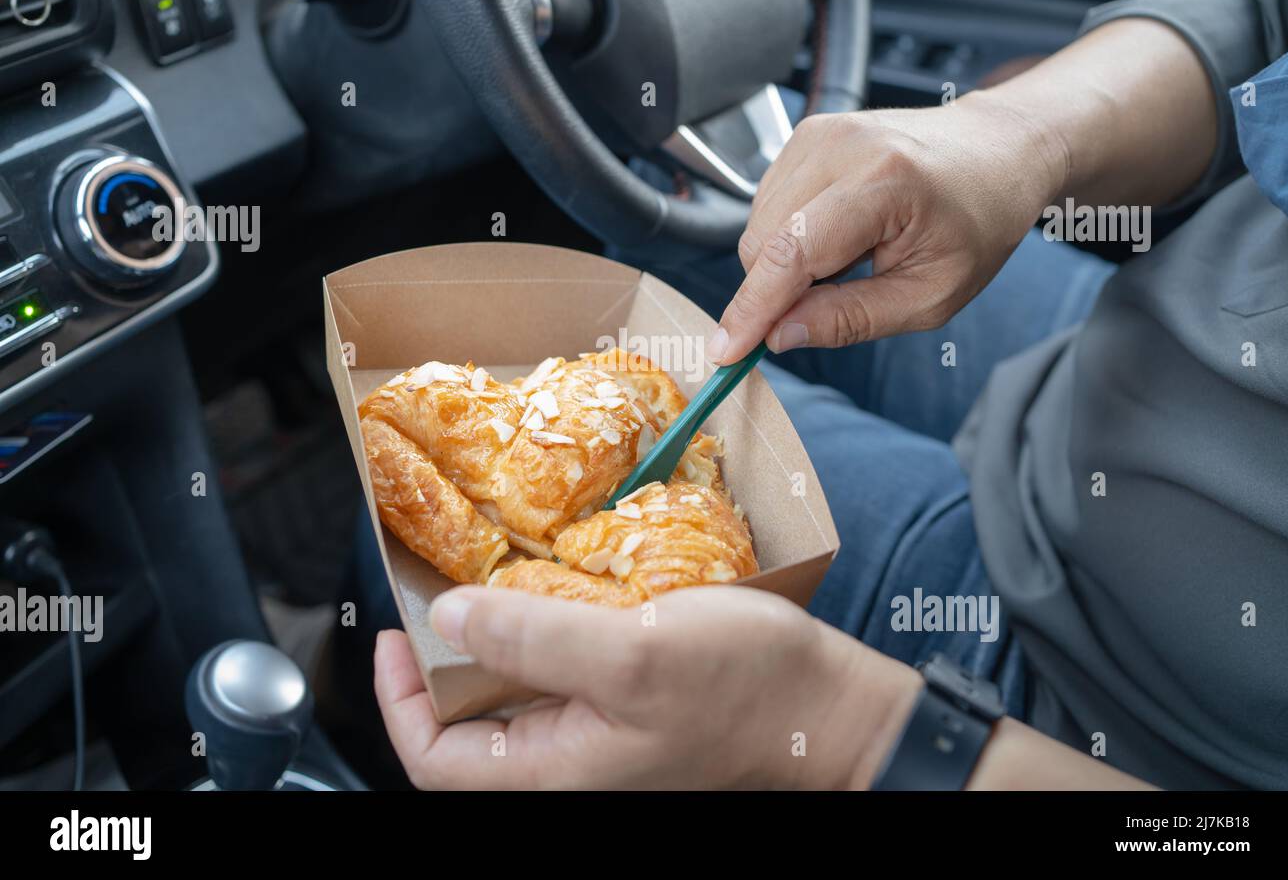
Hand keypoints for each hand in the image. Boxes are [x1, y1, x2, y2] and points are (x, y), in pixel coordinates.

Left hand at [374, 585, 920, 788]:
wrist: (831, 706)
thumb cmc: (746, 689)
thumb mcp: (630, 654)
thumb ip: (532, 637)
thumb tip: (446, 616)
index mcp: (556, 771)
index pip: (435, 759)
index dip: (398, 698)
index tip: (394, 632)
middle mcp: (570, 764)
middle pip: (470, 723)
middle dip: (447, 656)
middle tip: (446, 586)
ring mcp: (600, 738)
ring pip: (517, 694)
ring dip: (500, 637)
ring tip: (498, 577)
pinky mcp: (630, 710)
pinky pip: (565, 677)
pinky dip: (550, 632)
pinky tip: (565, 588)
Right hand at [707, 93, 1068, 363]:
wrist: (999, 149)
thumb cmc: (978, 220)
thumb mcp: (931, 295)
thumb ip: (851, 319)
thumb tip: (779, 336)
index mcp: (884, 182)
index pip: (791, 252)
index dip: (752, 308)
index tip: (725, 352)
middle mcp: (842, 145)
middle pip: (761, 241)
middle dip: (776, 290)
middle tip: (833, 301)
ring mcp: (819, 132)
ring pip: (757, 225)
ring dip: (786, 263)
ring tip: (851, 259)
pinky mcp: (807, 134)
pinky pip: (768, 204)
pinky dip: (790, 235)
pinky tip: (838, 236)